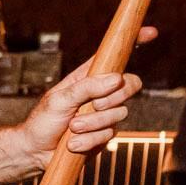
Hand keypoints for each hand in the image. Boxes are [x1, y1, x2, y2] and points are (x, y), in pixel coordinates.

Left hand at [14, 26, 157, 170]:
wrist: (35, 153)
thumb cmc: (42, 122)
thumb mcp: (60, 99)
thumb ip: (87, 87)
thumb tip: (116, 79)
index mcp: (89, 77)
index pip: (115, 57)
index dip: (134, 42)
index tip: (150, 32)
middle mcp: (100, 93)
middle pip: (131, 84)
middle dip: (112, 98)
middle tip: (90, 106)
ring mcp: (105, 114)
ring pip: (120, 113)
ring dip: (92, 123)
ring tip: (72, 127)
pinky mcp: (104, 134)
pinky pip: (109, 135)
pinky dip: (89, 140)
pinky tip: (73, 143)